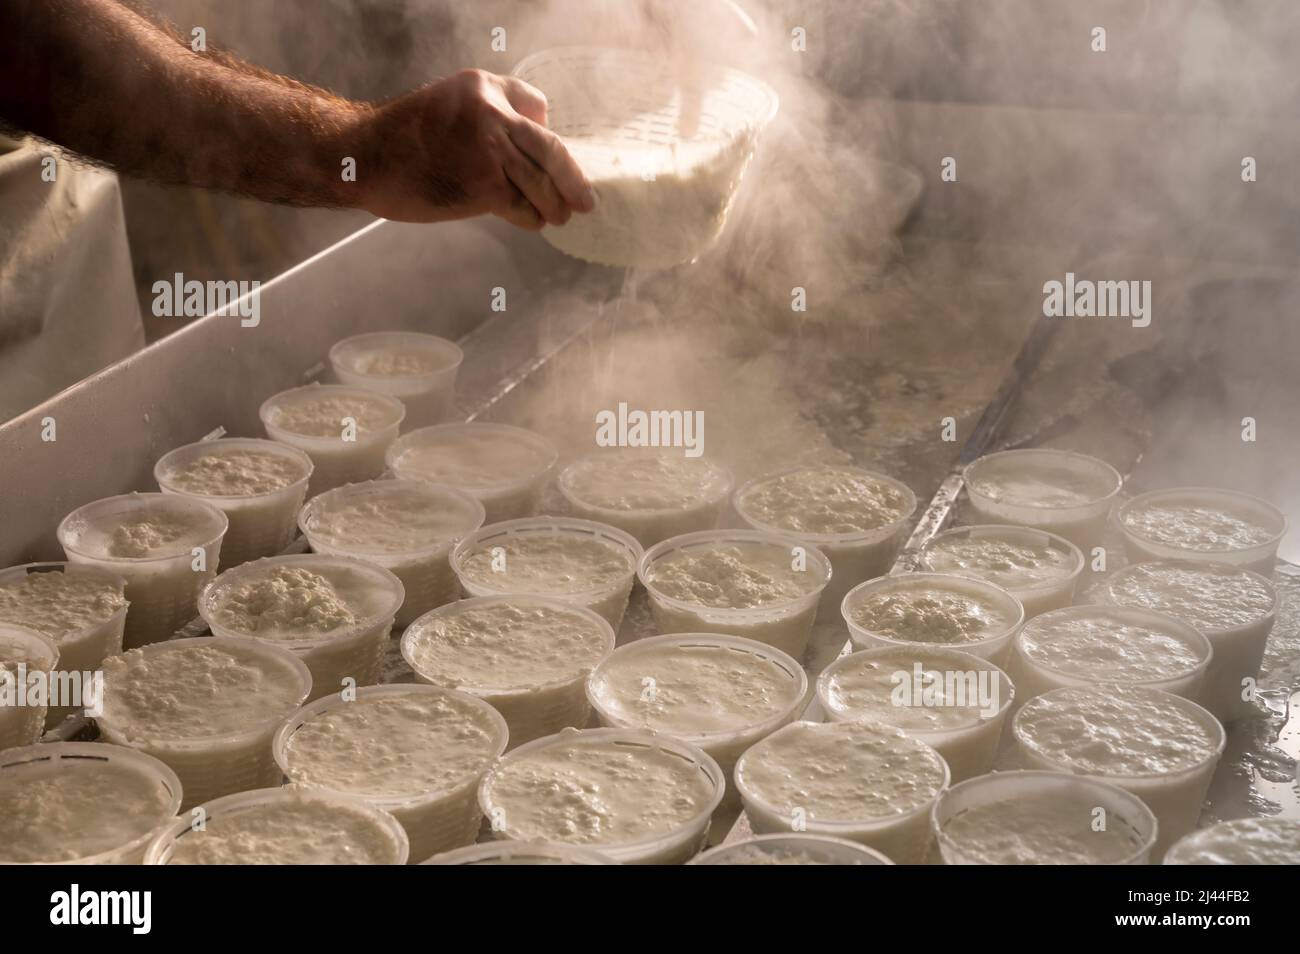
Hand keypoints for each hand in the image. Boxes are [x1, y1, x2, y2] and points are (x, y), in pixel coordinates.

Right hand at [353, 69, 594, 229]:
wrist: (362, 159)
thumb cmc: (402, 140)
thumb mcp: (447, 105)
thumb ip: (486, 118)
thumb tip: (529, 149)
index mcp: (484, 86)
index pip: (537, 107)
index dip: (546, 137)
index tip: (551, 160)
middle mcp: (492, 112)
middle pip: (551, 149)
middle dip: (574, 179)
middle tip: (587, 199)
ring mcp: (490, 150)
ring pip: (541, 183)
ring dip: (556, 205)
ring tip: (560, 216)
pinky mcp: (485, 187)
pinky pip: (523, 207)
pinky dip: (531, 218)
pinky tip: (532, 222)